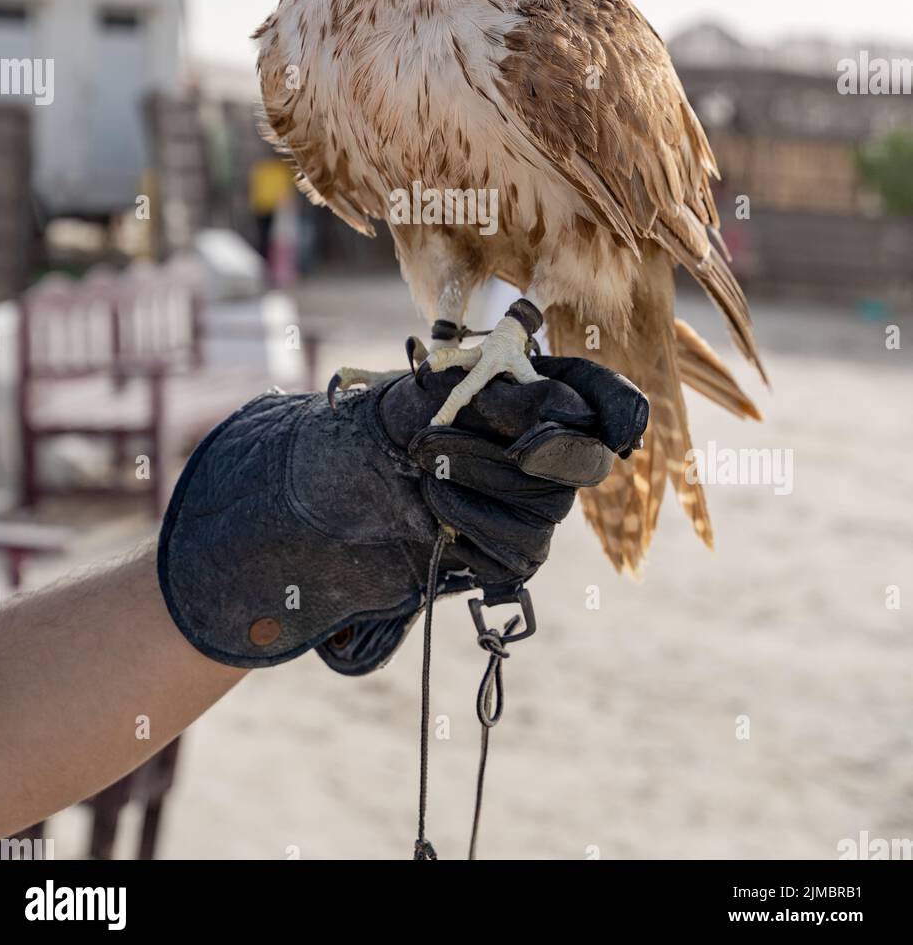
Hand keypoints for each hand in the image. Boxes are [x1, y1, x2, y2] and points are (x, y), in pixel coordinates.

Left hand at [158, 357, 647, 675]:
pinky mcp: (507, 557)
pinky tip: (432, 522)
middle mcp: (546, 455)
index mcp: (537, 399)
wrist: (331, 492)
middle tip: (427, 446)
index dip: (614, 411)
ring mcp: (532, 510)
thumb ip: (491, 385)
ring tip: (421, 480)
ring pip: (544, 516)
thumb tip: (548, 401)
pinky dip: (468, 536)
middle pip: (574, 463)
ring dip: (473, 494)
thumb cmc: (382, 424)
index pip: (606, 404)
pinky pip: (516, 558)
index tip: (589, 430)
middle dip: (501, 454)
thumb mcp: (431, 387)